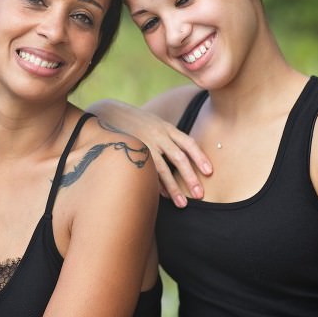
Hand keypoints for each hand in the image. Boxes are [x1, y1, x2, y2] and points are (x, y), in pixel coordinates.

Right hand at [92, 100, 211, 206]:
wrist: (108, 112)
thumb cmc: (135, 122)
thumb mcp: (154, 123)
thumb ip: (167, 137)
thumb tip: (182, 155)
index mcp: (166, 128)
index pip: (188, 143)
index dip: (200, 157)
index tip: (210, 172)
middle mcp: (158, 135)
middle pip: (180, 158)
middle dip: (191, 177)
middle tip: (200, 195)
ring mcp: (144, 144)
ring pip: (163, 168)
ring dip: (174, 187)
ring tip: (182, 204)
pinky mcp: (132, 152)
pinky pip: (147, 171)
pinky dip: (156, 184)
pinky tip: (163, 196)